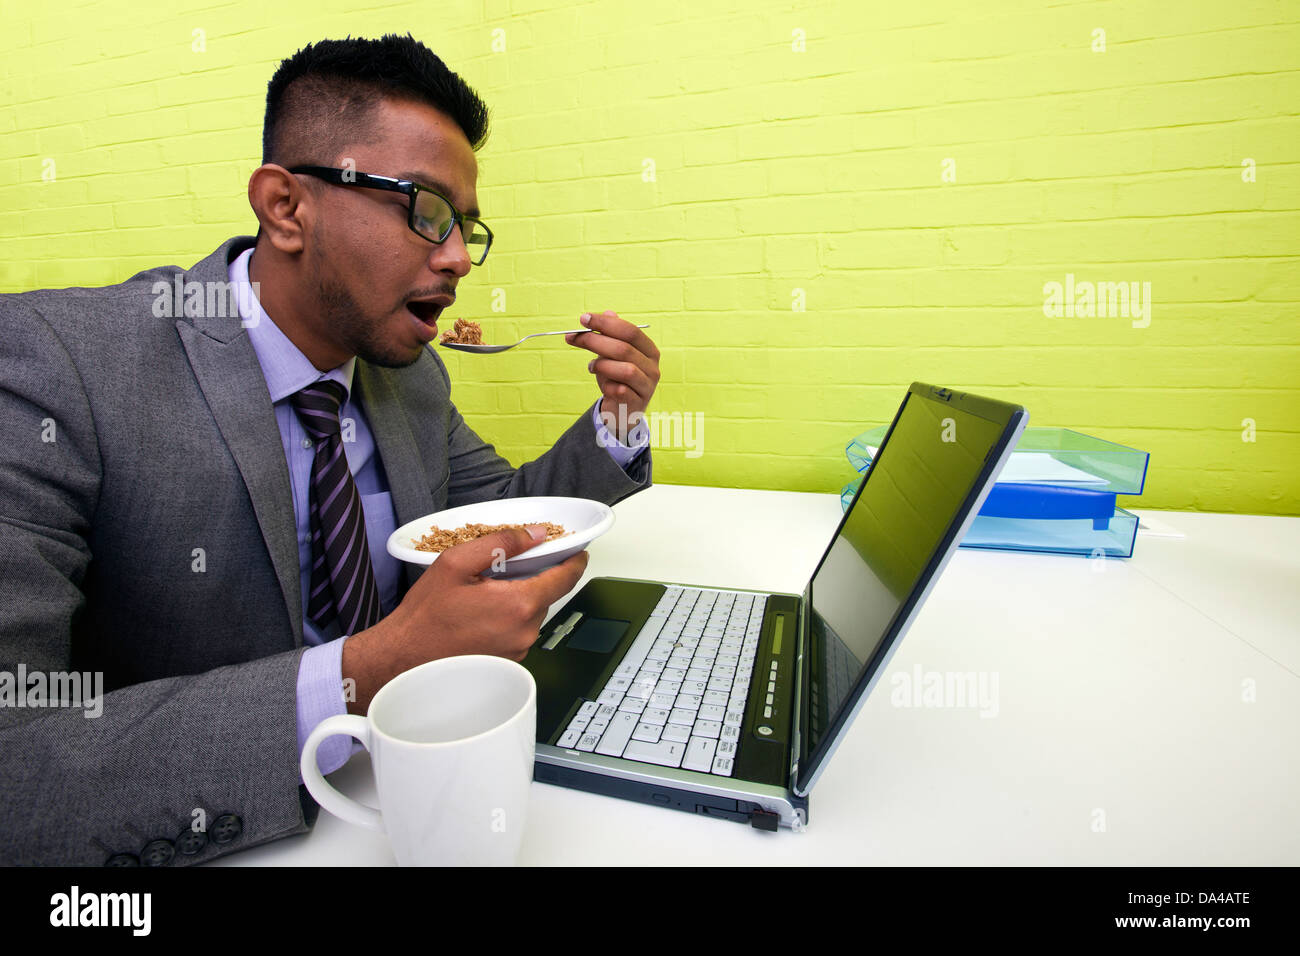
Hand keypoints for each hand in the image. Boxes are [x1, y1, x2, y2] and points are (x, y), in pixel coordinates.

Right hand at [341, 526, 587, 713]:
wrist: (403, 658)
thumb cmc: (426, 615)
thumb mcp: (457, 563)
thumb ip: (501, 543)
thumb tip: (536, 534)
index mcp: (519, 604)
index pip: (565, 578)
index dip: (575, 561)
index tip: (577, 550)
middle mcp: (525, 631)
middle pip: (547, 595)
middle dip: (536, 577)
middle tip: (512, 565)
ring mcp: (518, 650)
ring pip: (533, 613)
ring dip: (521, 599)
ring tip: (490, 590)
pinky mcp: (509, 661)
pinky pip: (520, 631)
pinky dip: (510, 617)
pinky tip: (484, 612)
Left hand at [564, 311, 660, 442]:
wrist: (622, 412)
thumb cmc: (617, 379)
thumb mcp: (613, 355)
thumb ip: (610, 335)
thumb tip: (607, 312)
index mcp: (649, 350)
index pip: (630, 331)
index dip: (606, 323)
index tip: (584, 318)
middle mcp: (652, 367)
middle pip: (624, 349)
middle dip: (595, 341)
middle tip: (574, 337)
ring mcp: (647, 387)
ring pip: (625, 370)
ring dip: (601, 365)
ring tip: (591, 366)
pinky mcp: (637, 404)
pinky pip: (619, 390)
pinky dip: (606, 385)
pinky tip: (602, 384)